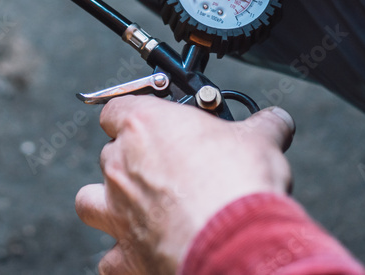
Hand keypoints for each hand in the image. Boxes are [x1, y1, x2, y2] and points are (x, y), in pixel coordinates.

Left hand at [75, 96, 294, 273]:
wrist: (233, 241)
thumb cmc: (237, 183)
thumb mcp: (260, 140)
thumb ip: (263, 125)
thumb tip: (276, 120)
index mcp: (144, 126)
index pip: (116, 108)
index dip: (135, 114)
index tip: (156, 122)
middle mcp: (120, 165)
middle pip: (109, 154)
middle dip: (134, 162)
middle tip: (170, 172)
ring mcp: (117, 211)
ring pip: (88, 201)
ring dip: (107, 204)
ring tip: (136, 209)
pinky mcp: (126, 254)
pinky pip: (109, 257)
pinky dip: (122, 256)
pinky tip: (145, 252)